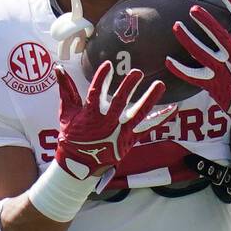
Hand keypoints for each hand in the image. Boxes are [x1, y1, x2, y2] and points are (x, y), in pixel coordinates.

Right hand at [53, 61, 171, 180]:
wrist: (80, 165)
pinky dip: (161, 118)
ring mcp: (120, 132)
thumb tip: (58, 67)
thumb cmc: (72, 137)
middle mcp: (107, 123)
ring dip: (149, 99)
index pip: (96, 93)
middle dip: (128, 87)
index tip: (108, 66)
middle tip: (137, 73)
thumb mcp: (66, 113)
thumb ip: (66, 89)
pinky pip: (148, 127)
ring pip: (138, 114)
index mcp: (90, 115)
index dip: (102, 78)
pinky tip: (173, 108)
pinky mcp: (130, 139)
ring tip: (160, 85)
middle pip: (120, 102)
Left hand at [165, 0, 230, 127]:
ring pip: (202, 53)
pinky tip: (167, 60)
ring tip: (176, 26)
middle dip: (206, 21)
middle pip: (219, 35)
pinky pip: (193, 76)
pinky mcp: (214, 84)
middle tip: (193, 9)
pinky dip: (180, 70)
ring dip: (188, 39)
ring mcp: (224, 71)